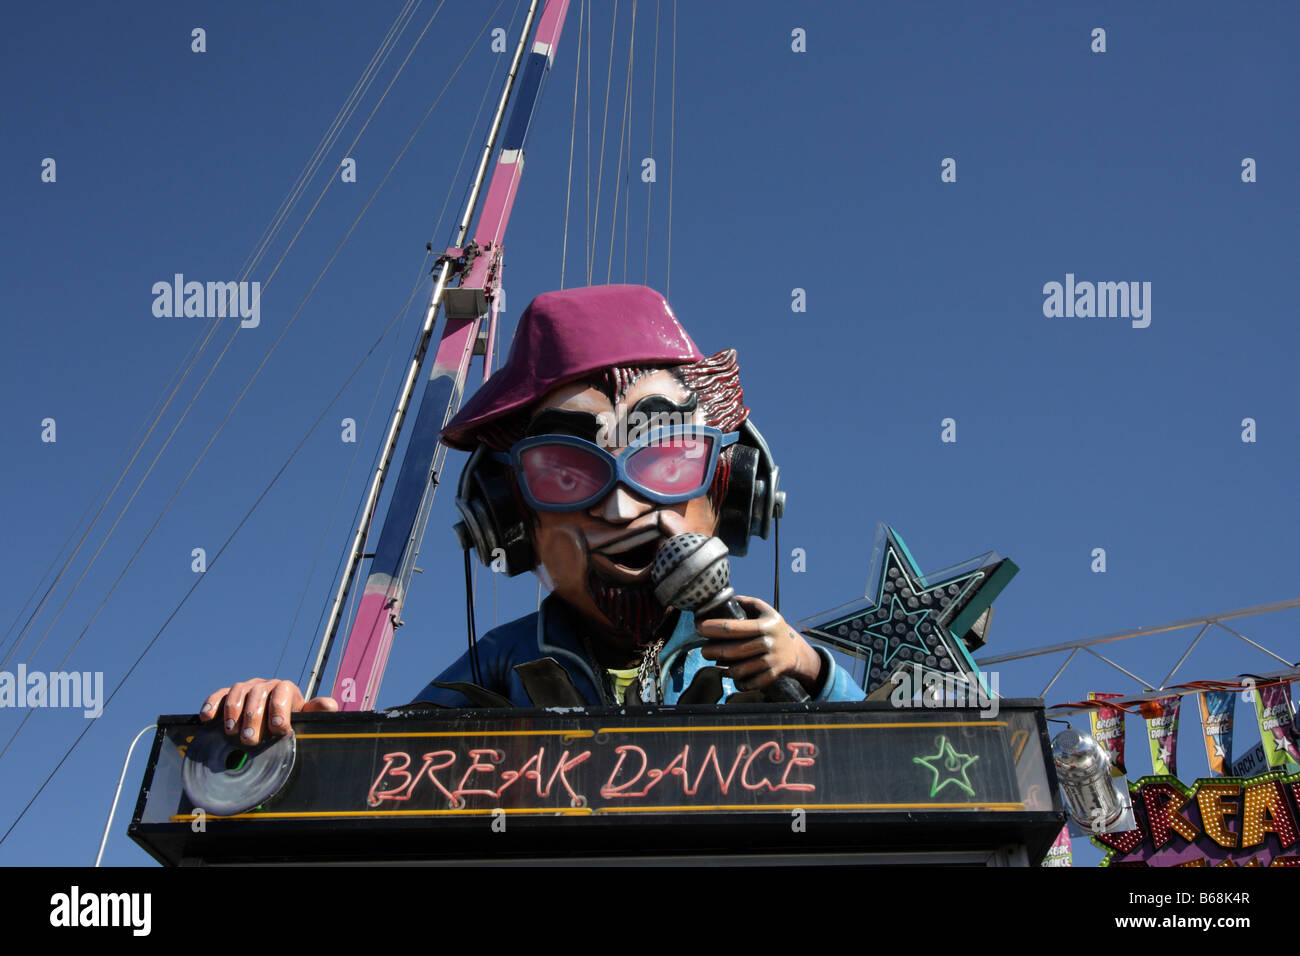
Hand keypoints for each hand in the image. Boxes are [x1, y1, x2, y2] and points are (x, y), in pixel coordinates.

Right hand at [199, 678, 337, 744]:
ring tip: (231, 731)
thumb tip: (329, 705)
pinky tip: (207, 718)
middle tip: (250, 739)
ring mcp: (246, 688)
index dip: (281, 709)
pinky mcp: (228, 694)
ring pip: (238, 692)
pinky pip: (219, 694)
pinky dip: (212, 704)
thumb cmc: (289, 718)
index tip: (279, 729)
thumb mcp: (304, 715)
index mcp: (285, 689)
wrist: (272, 716)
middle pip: (258, 695)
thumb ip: (316, 711)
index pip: (282, 693)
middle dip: (254, 717)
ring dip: (233, 711)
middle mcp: (265, 685)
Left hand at [695, 595, 822, 692]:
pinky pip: (750, 683)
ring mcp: (772, 661)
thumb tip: (722, 599)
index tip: (699, 627)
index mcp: (765, 625)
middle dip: (712, 650)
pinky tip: (732, 676)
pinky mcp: (773, 675)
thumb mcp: (764, 610)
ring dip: (723, 668)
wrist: (795, 651)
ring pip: (739, 670)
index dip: (712, 628)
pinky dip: (738, 682)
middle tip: (704, 650)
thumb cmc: (772, 628)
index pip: (733, 627)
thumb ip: (745, 602)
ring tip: (717, 663)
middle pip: (733, 651)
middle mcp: (769, 642)